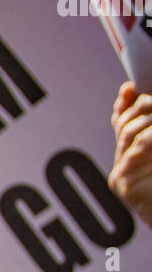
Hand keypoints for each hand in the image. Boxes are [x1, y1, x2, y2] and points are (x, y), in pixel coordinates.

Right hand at [109, 81, 151, 229]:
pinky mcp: (121, 184)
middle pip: (125, 124)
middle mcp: (127, 166)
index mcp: (139, 158)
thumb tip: (135, 94)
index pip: (123, 123)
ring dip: (150, 118)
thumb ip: (150, 131)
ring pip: (129, 132)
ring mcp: (122, 176)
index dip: (124, 103)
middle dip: (142, 106)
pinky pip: (135, 148)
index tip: (130, 87)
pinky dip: (151, 135)